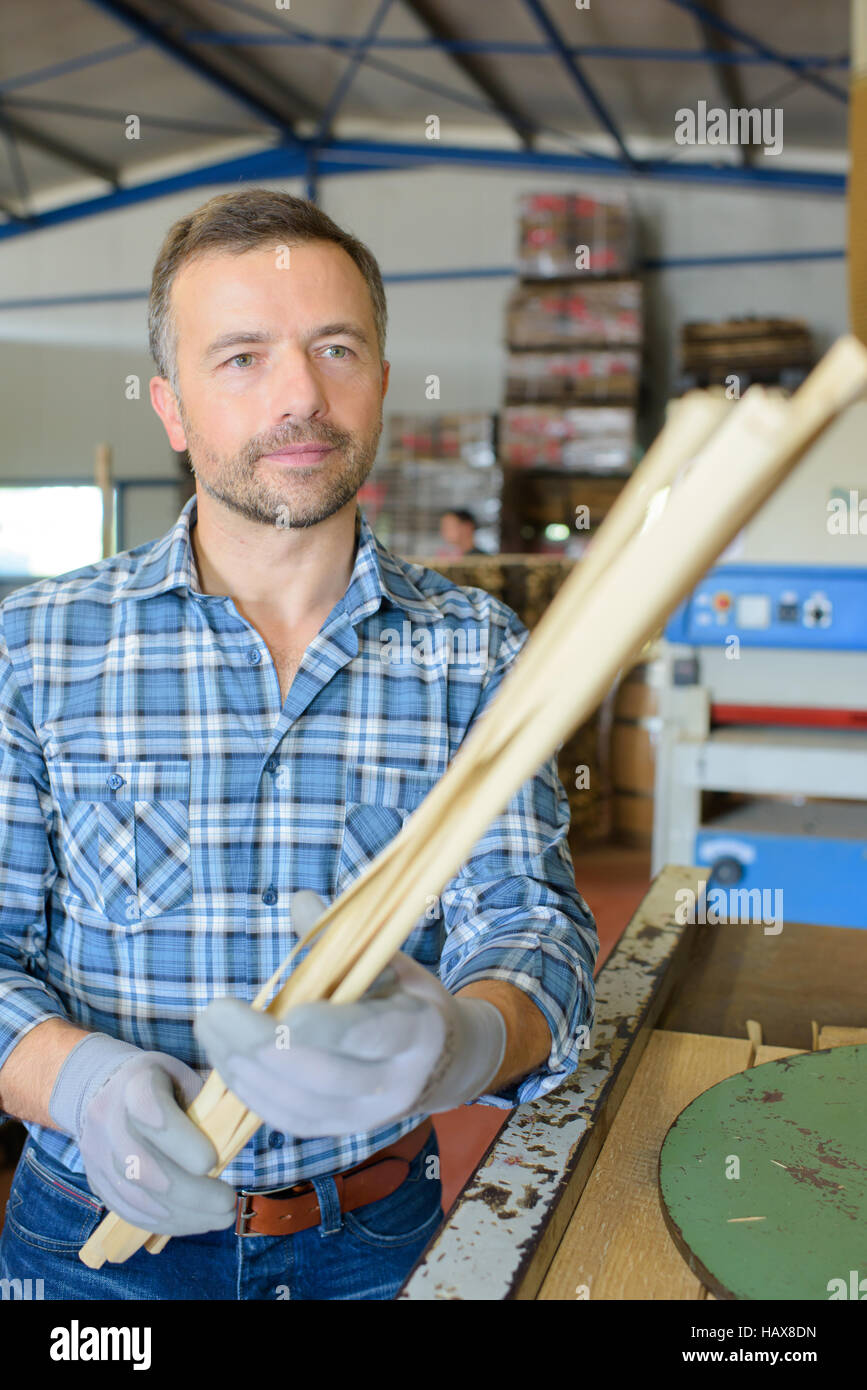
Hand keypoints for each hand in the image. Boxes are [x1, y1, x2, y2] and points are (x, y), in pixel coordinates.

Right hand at [50, 1035, 236, 1235]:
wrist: (105, 1088)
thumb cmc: (159, 1083)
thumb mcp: (185, 1076)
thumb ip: (208, 1102)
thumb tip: (241, 1131)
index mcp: (135, 1083)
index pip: (149, 1110)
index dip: (180, 1140)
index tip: (212, 1161)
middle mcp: (107, 1119)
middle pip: (141, 1166)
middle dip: (190, 1192)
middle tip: (227, 1201)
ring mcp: (97, 1154)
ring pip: (136, 1196)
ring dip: (182, 1214)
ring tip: (220, 1216)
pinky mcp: (97, 1181)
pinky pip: (129, 1211)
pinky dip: (165, 1223)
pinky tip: (195, 1221)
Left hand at [193, 891, 506, 1137]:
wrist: (443, 1062)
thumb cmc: (409, 998)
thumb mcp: (390, 962)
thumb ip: (343, 939)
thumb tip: (299, 901)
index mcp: (418, 1031)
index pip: (369, 1034)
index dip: (324, 1029)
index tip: (281, 1014)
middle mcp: (396, 1084)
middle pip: (323, 1076)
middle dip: (261, 1046)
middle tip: (215, 1011)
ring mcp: (368, 1117)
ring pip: (299, 1105)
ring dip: (244, 1070)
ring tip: (210, 1030)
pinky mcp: (341, 1131)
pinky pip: (289, 1120)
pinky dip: (252, 1092)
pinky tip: (227, 1060)